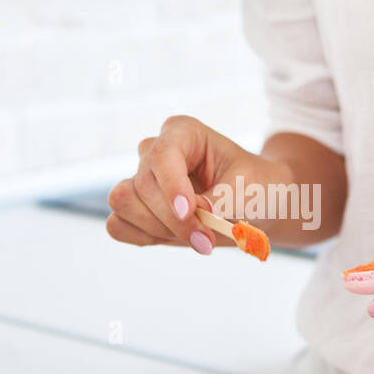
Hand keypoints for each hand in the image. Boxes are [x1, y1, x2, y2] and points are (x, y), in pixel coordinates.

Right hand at [106, 115, 281, 254]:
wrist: (255, 205)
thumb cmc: (256, 187)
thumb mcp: (250, 190)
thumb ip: (222, 200)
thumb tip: (192, 214)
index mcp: (183, 132)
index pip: (163, 155)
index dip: (172, 186)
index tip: (190, 213)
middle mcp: (155, 151)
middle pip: (142, 184)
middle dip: (174, 220)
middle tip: (206, 240)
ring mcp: (141, 179)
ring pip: (123, 202)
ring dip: (156, 228)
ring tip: (194, 237)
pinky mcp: (136, 208)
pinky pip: (117, 225)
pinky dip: (141, 237)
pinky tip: (170, 239)